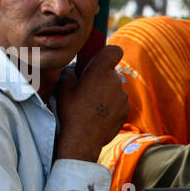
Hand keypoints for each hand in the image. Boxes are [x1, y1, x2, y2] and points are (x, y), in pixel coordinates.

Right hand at [52, 44, 127, 162]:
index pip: (114, 51)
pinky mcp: (126, 111)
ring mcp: (123, 97)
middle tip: (87, 88)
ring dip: (106, 92)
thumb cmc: (70, 111)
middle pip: (111, 72)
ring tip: (91, 105)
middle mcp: (116, 81)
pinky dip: (111, 106)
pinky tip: (98, 115)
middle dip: (102, 77)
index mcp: (100, 71)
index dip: (108, 53)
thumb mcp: (63, 86)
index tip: (100, 60)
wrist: (82, 139)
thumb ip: (71, 71)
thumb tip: (77, 69)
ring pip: (115, 88)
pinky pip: (119, 102)